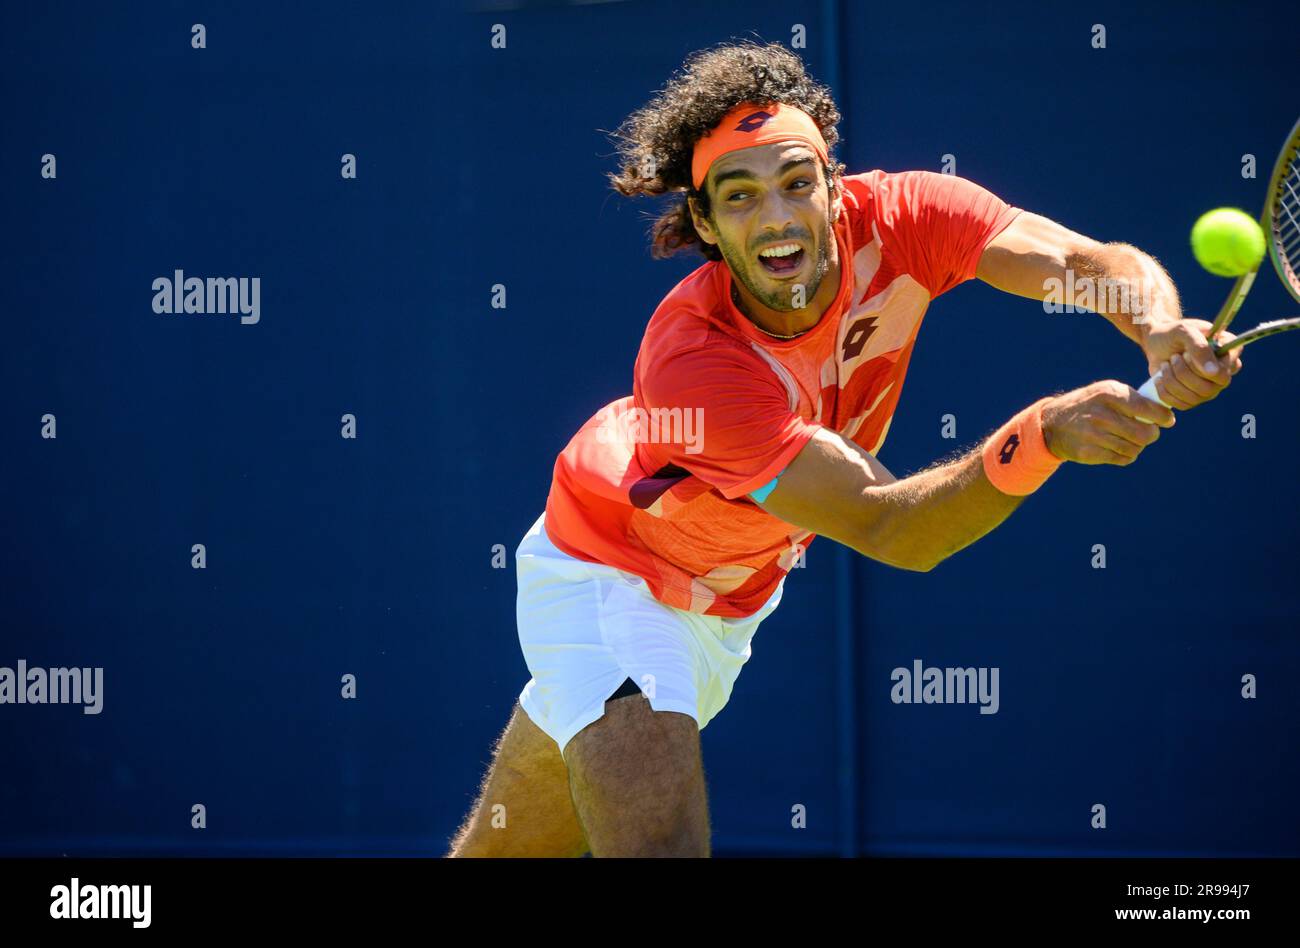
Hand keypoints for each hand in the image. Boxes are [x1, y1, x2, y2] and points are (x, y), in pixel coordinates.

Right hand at [1042, 380, 1174, 465]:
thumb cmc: (1089, 405)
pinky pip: (1122, 459)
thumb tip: (1164, 413)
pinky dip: (1126, 455)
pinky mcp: (1089, 453)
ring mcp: (1093, 435)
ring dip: (1137, 446)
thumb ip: (1134, 399)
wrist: (1053, 423)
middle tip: (1149, 433)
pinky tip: (1119, 448)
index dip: (1163, 417)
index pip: (1147, 409)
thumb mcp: (1106, 391)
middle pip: (1144, 433)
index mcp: (1109, 394)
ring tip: (1129, 439)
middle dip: (1151, 434)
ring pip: (1134, 448)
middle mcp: (1101, 414)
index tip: (1167, 420)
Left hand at [1141, 318, 1243, 409]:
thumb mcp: (1184, 331)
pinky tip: (1160, 378)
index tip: (1186, 355)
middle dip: (1183, 373)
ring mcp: (1209, 388)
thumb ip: (1199, 347)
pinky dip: (1165, 391)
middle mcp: (1223, 373)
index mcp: (1229, 353)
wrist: (1155, 343)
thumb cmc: (1172, 334)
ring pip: (1194, 398)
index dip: (1203, 368)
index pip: (1225, 372)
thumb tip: (1213, 372)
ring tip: (1165, 365)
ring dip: (1172, 380)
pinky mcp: (1192, 399)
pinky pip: (1181, 405)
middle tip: (1173, 357)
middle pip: (1208, 389)